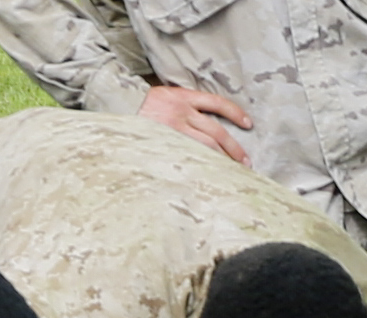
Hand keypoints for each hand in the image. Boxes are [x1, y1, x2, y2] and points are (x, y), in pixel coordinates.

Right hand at [139, 82, 253, 162]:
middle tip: (246, 161)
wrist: (118, 106)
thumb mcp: (167, 95)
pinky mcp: (165, 143)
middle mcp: (180, 111)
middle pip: (216, 132)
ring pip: (206, 146)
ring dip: (223, 159)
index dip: (235, 113)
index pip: (216, 103)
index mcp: (183, 96)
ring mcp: (173, 129)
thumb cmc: (144, 103)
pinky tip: (212, 173)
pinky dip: (203, 165)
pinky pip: (190, 156)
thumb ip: (188, 105)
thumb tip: (211, 120)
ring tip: (233, 170)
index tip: (248, 124)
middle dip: (234, 148)